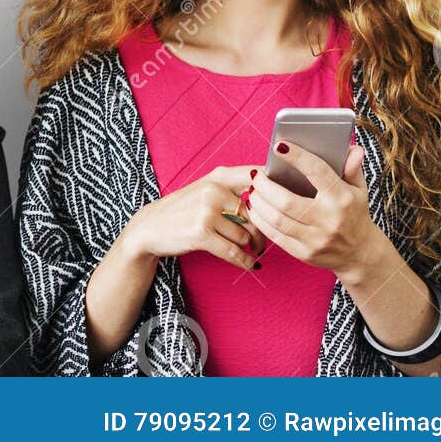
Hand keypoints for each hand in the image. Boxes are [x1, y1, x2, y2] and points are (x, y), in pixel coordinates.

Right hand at [122, 165, 265, 272]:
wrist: (150, 227)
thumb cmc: (183, 210)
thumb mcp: (205, 190)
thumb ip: (234, 189)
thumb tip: (272, 198)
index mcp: (217, 176)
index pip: (256, 177)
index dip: (277, 187)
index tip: (290, 198)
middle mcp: (213, 190)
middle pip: (256, 215)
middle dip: (263, 233)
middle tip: (262, 243)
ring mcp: (206, 211)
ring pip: (247, 236)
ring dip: (252, 249)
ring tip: (251, 253)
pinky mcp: (202, 233)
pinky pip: (235, 253)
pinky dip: (245, 262)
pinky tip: (250, 265)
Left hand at [245, 143, 386, 281]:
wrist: (361, 255)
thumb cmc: (354, 214)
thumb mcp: (358, 189)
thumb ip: (352, 167)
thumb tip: (354, 148)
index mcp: (342, 199)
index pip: (317, 172)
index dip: (297, 157)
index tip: (279, 146)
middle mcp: (329, 220)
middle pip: (286, 200)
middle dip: (264, 184)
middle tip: (256, 174)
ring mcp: (316, 240)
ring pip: (276, 219)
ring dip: (258, 201)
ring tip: (253, 189)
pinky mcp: (305, 254)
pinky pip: (275, 236)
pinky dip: (260, 220)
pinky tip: (255, 207)